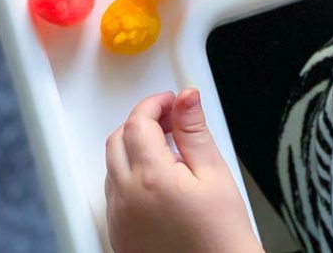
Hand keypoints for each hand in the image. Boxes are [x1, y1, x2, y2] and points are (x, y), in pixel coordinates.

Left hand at [105, 89, 263, 252]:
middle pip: (117, 140)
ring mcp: (118, 220)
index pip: (137, 122)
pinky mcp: (118, 236)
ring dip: (134, 148)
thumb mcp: (214, 171)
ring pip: (112, 166)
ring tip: (171, 150)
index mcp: (151, 178)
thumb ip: (194, 129)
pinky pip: (113, 193)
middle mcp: (126, 199)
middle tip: (171, 119)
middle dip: (141, 122)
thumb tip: (186, 97)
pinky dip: (130, 175)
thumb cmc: (220, 233)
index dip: (155, 103)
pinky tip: (161, 179)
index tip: (172, 101)